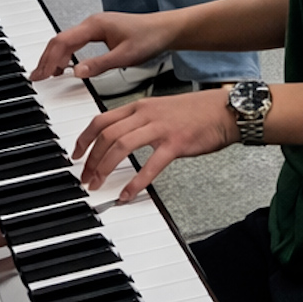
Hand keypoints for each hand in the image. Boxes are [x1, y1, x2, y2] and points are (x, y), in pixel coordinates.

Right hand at [31, 10, 176, 81]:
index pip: (63, 41)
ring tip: (47, 73)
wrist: (165, 29)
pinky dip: (66, 54)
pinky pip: (76, 42)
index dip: (50, 59)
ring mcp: (95, 26)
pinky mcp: (100, 31)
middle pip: (60, 40)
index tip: (41, 74)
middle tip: (37, 76)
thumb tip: (77, 72)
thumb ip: (99, 64)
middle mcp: (92, 23)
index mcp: (95, 25)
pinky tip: (65, 66)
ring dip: (55, 56)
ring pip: (67, 40)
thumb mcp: (125, 56)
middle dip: (47, 58)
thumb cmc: (149, 38)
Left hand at [72, 88, 238, 200]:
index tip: (76, 154)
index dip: (84, 139)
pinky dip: (135, 182)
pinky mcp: (176, 143)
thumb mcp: (162, 108)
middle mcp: (146, 114)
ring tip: (98, 185)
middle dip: (90, 159)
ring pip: (120, 146)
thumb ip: (142, 120)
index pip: (102, 120)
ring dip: (104, 168)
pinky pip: (150, 165)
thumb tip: (122, 137)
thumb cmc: (198, 111)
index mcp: (141, 106)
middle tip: (85, 178)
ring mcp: (160, 128)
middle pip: (106, 135)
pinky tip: (127, 194)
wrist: (226, 110)